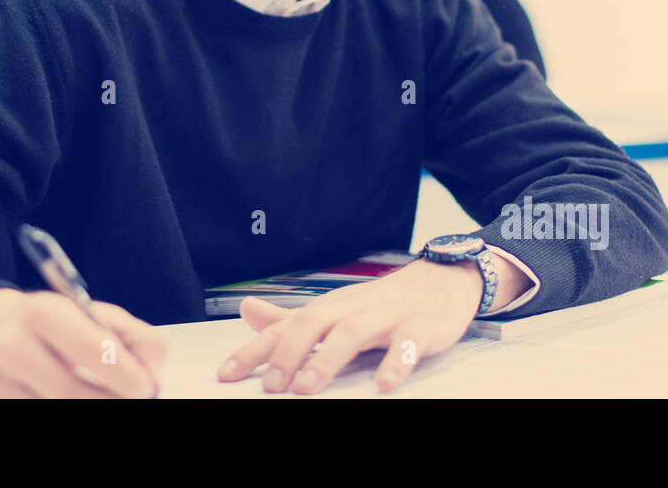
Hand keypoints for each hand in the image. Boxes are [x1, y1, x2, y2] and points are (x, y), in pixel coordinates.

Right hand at [0, 288, 166, 397]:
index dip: (126, 376)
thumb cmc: (49, 322)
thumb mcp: (90, 312)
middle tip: (129, 396)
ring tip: (96, 394)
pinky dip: (61, 410)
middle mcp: (12, 347)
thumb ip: (132, 337)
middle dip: (112, 400)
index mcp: (43, 313)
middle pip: (75, 395)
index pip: (92, 350)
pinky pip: (38, 416)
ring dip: (87, 408)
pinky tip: (66, 398)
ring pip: (58, 411)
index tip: (146, 387)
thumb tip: (151, 376)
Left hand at [216, 259, 490, 394]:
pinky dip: (395, 363)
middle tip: (269, 386)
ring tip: (307, 387)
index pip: (284, 327)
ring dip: (327, 360)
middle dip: (287, 354)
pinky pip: (407, 344)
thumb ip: (291, 317)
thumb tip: (246, 310)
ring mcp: (385, 317)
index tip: (227, 374)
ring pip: (352, 334)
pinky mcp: (419, 327)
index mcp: (327, 309)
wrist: (440, 280)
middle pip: (312, 325)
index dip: (255, 350)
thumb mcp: (333, 308)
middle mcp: (350, 310)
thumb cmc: (380, 302)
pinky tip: (384, 383)